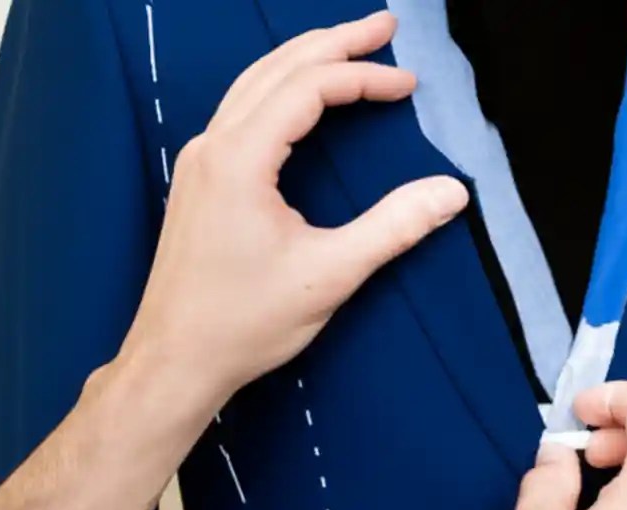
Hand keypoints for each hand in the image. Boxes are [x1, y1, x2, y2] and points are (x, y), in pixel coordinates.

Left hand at [117, 11, 468, 407]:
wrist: (175, 359)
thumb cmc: (243, 323)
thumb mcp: (330, 274)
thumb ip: (394, 227)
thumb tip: (451, 192)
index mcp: (240, 159)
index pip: (308, 89)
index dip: (364, 78)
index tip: (408, 86)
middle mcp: (213, 146)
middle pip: (278, 67)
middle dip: (335, 42)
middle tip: (385, 26)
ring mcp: (200, 161)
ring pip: (255, 82)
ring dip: (305, 59)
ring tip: (351, 46)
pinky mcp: (199, 180)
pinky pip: (241, 108)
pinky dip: (281, 87)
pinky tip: (303, 96)